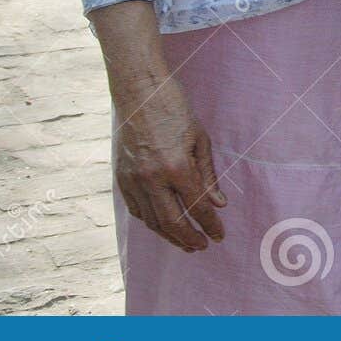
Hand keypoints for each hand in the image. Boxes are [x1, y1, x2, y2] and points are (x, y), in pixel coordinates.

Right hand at [111, 73, 225, 251]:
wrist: (140, 94)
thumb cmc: (175, 112)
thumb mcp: (201, 140)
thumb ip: (208, 176)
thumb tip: (219, 205)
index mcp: (177, 167)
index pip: (197, 207)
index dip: (210, 225)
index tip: (219, 235)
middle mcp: (152, 178)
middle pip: (172, 222)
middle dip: (190, 238)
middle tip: (203, 246)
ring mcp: (133, 180)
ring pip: (151, 221)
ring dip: (170, 236)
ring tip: (186, 243)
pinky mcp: (121, 178)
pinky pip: (136, 210)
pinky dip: (150, 222)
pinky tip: (163, 227)